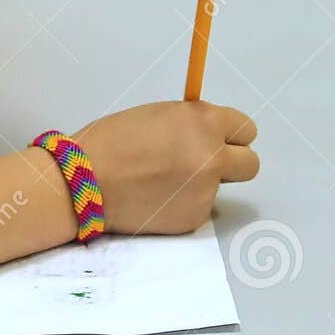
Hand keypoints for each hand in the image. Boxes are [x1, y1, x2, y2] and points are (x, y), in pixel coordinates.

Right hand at [74, 101, 257, 234]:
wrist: (84, 182)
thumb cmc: (111, 141)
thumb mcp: (158, 115)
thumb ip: (191, 124)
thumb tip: (209, 135)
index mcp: (205, 123)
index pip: (246, 129)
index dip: (230, 135)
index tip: (218, 140)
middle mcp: (213, 157)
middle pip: (250, 164)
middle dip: (231, 163)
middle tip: (205, 164)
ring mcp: (206, 191)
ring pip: (221, 188)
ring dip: (202, 184)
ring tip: (162, 182)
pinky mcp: (193, 218)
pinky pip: (199, 208)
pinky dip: (183, 204)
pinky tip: (155, 198)